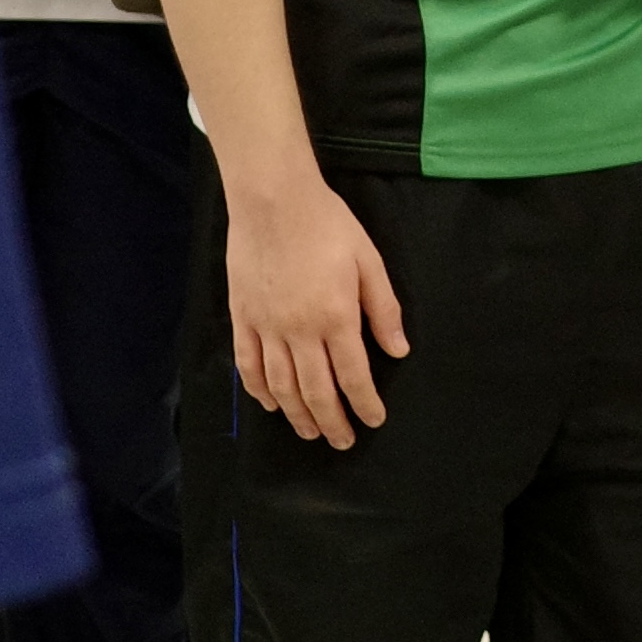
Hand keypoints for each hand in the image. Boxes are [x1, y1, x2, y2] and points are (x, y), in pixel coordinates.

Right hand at [224, 171, 408, 447]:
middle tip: (343, 441)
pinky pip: (249, 365)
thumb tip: (399, 350)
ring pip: (281, 386)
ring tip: (310, 432)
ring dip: (297, 415)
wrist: (274, 200)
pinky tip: (271, 404)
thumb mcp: (368, 261)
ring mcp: (267, 327)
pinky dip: (259, 391)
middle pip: (316, 391)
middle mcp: (299, 331)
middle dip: (332, 421)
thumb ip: (383, 308)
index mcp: (336, 317)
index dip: (364, 403)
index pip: (353, 375)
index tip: (373, 420)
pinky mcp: (242, 318)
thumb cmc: (328, 225)